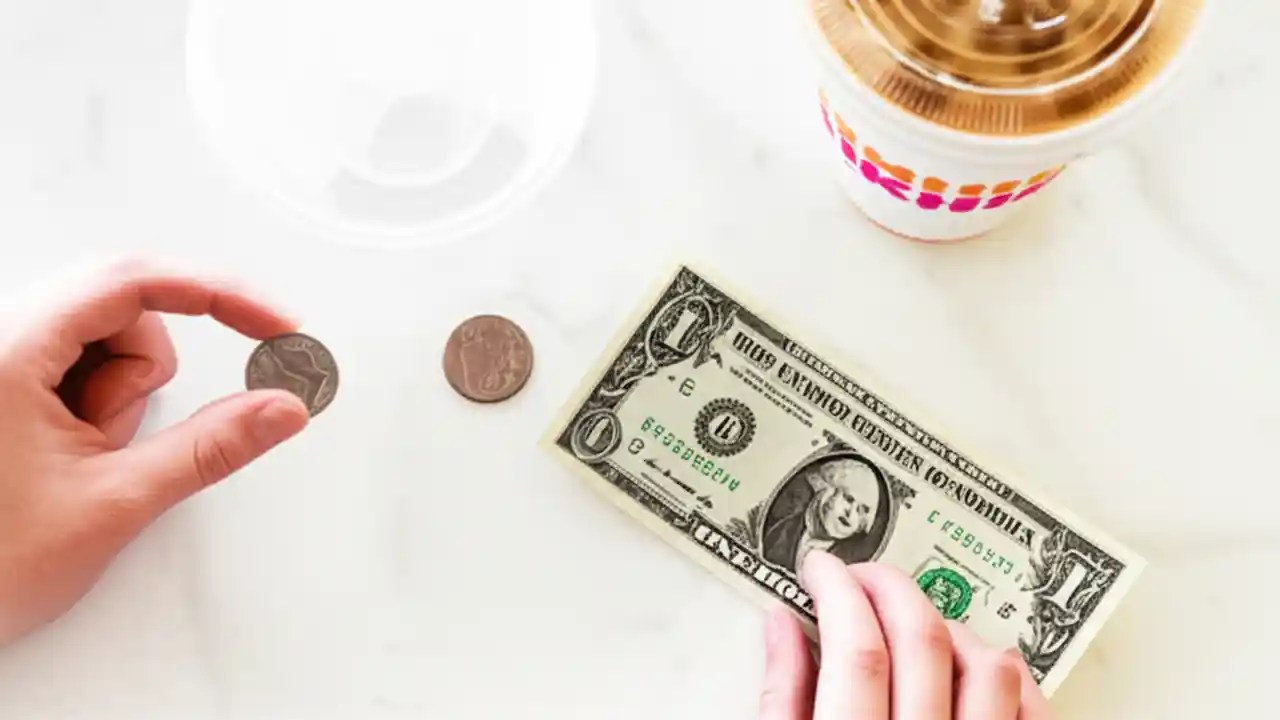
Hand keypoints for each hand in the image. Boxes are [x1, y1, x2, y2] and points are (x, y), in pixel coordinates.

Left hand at [0, 261, 310, 644]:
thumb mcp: (114, 503)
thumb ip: (208, 449)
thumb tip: (277, 410)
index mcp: (10, 352)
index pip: (134, 282)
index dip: (218, 294)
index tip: (273, 323)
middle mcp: (2, 342)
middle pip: (122, 306)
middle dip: (148, 370)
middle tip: (145, 422)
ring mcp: (5, 362)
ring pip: (106, 338)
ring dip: (119, 395)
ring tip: (87, 454)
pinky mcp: (13, 385)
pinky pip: (83, 364)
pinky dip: (100, 403)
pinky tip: (76, 449)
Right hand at [758, 551, 1051, 719]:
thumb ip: (780, 700)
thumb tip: (780, 627)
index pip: (856, 648)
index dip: (837, 591)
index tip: (820, 568)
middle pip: (922, 641)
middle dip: (888, 587)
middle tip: (860, 574)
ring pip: (989, 668)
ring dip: (951, 627)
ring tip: (916, 621)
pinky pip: (1033, 709)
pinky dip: (1008, 674)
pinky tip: (978, 665)